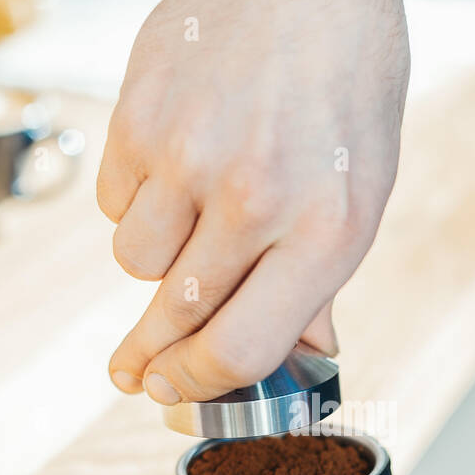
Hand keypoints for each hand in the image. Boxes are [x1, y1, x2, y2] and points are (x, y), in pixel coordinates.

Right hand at [97, 0, 409, 402]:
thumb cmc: (344, 83)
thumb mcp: (363, 186)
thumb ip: (323, 277)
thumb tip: (305, 352)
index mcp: (327, 229)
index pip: (242, 348)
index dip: (199, 383)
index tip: (173, 391)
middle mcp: (255, 200)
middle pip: (176, 315)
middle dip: (152, 352)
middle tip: (134, 372)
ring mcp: (188, 157)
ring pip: (133, 262)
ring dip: (153, 260)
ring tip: (188, 217)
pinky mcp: (137, 118)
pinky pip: (111, 203)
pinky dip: (133, 201)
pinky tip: (172, 165)